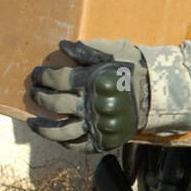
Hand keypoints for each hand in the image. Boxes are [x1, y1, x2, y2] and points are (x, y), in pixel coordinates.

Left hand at [28, 39, 144, 151]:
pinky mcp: (104, 141)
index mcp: (94, 81)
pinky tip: (55, 137)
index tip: (36, 74)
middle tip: (33, 92)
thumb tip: (62, 45)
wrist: (158, 96)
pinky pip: (78, 146)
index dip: (43, 76)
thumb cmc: (133, 70)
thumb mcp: (114, 52)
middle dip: (39, 96)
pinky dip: (64, 143)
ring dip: (43, 128)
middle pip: (55, 103)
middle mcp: (93, 105)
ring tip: (31, 123)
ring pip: (61, 131)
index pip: (58, 79)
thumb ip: (87, 50)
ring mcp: (98, 126)